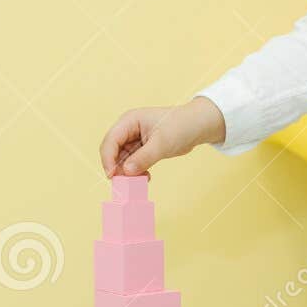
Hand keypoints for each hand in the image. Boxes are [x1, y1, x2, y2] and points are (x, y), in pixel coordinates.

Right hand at [99, 98, 225, 176]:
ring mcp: (134, 139)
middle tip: (126, 185)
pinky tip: (146, 177)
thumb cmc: (181, 127)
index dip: (108, 159)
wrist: (198, 126)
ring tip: (141, 180)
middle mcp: (128, 129)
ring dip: (128, 172)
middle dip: (117, 168)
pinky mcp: (142, 148)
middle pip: (113, 151)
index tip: (112, 176)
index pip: (110, 141)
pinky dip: (137, 171)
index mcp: (129, 121)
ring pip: (122, 159)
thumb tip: (126, 172)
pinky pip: (132, 163)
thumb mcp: (162, 143)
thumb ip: (143, 158)